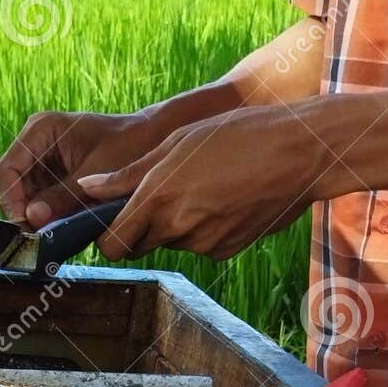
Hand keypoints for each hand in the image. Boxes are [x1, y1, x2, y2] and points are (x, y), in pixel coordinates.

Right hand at [0, 110, 161, 226]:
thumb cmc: (127, 146)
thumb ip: (62, 196)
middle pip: (12, 188)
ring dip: (36, 219)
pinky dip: (48, 218)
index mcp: (40, 130)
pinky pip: (40, 203)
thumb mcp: (95, 173)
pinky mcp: (52, 178)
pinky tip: (60, 229)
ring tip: (52, 236)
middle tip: (40, 239)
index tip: (27, 227)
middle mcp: (35, 144)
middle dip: (24, 214)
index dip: (11, 202)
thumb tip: (32, 219)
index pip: (6, 171)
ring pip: (24, 199)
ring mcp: (42, 161)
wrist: (151, 140)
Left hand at [78, 108, 322, 259]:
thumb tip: (87, 187)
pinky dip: (204, 229)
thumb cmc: (238, 134)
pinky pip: (200, 246)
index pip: (113, 245)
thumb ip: (129, 174)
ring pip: (173, 243)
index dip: (109, 237)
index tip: (115, 221)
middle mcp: (177, 228)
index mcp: (158, 198)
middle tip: (164, 196)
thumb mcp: (177, 142)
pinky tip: (225, 200)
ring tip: (205, 187)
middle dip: (142, 229)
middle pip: (140, 246)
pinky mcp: (225, 252)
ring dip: (177, 225)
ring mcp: (203, 245)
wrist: (300, 153)